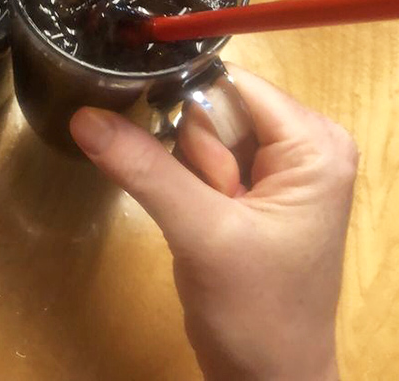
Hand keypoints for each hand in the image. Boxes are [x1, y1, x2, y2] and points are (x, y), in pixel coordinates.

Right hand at [70, 65, 356, 380]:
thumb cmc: (256, 314)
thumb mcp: (202, 235)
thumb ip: (145, 170)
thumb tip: (85, 115)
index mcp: (313, 142)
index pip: (233, 83)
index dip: (188, 103)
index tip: (160, 138)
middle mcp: (304, 143)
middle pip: (217, 106)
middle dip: (195, 153)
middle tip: (208, 206)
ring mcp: (281, 166)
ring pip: (203, 132)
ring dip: (190, 173)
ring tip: (211, 220)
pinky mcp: (257, 188)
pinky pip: (204, 158)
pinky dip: (189, 183)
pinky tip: (203, 217)